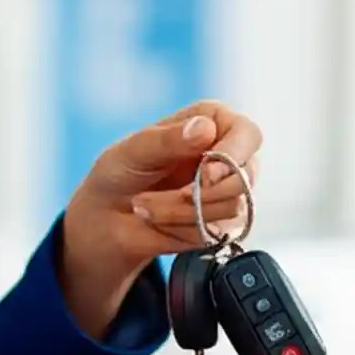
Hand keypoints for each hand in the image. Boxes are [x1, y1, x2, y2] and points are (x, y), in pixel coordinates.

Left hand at [61, 100, 262, 337]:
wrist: (107, 218)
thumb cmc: (120, 173)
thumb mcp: (134, 150)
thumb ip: (168, 139)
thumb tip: (204, 128)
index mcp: (212, 122)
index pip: (248, 134)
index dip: (234, 155)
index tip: (205, 173)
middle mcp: (227, 155)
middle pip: (245, 178)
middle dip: (201, 193)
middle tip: (169, 194)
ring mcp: (227, 192)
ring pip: (230, 209)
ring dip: (182, 212)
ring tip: (147, 207)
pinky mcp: (222, 225)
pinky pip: (216, 233)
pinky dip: (182, 230)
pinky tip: (160, 222)